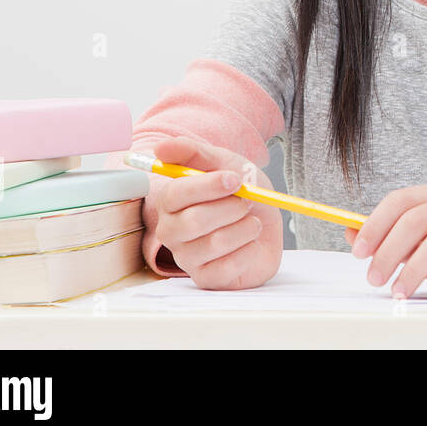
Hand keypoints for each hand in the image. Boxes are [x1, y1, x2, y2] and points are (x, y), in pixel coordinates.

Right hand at [147, 136, 282, 289]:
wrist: (266, 222)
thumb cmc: (239, 193)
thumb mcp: (223, 163)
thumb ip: (193, 152)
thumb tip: (160, 147)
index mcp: (171, 202)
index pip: (175, 194)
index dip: (208, 186)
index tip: (235, 179)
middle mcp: (172, 231)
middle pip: (193, 222)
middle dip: (231, 208)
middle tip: (248, 201)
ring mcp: (188, 258)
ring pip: (214, 243)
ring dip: (245, 228)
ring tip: (252, 222)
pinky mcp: (207, 278)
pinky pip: (227, 267)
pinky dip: (249, 250)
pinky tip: (251, 243)